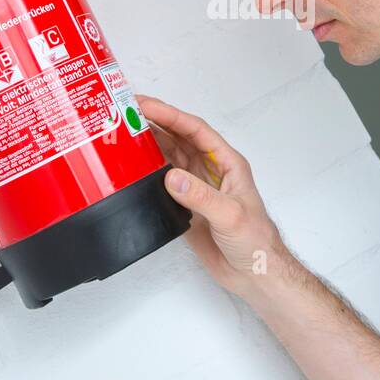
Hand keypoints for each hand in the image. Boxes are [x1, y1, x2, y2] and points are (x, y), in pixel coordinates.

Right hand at [136, 94, 288, 297]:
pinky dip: (148, 173)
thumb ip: (201, 196)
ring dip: (149, 145)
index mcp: (227, 162)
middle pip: (180, 138)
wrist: (253, 273)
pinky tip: (132, 168)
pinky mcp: (186, 205)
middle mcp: (210, 170)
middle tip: (126, 113)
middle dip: (155, 123)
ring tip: (124, 133)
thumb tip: (171, 177)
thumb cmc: (255, 241)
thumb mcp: (230, 215)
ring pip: (170, 157)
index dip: (170, 115)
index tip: (146, 106)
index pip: (195, 130)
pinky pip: (163, 182)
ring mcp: (197, 187)